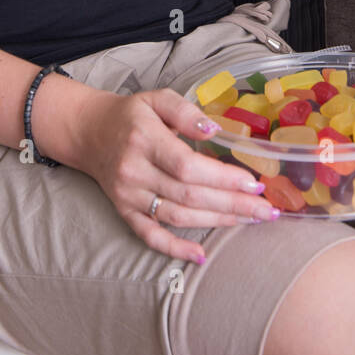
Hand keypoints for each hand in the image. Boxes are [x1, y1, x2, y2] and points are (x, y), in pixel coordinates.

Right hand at [78, 87, 279, 262]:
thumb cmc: (131, 114)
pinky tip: (201, 255)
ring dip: (215, 222)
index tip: (253, 182)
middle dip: (231, 204)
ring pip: (176, 216)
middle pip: (188, 195)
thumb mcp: (157, 98)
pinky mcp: (125, 212)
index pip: (187, 165)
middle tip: (265, 209)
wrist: (90, 132)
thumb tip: (215, 131)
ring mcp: (129, 196)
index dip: (222, 177)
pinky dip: (175, 249)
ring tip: (248, 220)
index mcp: (145, 139)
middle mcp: (135, 171)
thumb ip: (186, 111)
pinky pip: (150, 236)